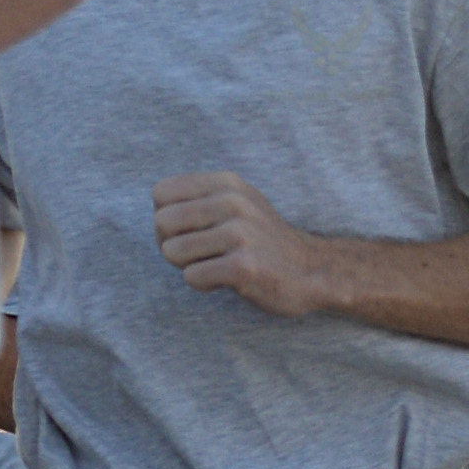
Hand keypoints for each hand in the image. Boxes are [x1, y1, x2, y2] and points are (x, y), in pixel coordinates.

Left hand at [153, 171, 330, 315]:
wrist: (311, 270)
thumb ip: (199, 197)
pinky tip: (227, 280)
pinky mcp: (243, 267)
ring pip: (172, 252)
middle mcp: (233, 202)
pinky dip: (203, 284)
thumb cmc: (262, 241)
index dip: (167, 218)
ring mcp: (240, 234)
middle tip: (199, 254)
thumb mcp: (237, 202)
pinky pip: (192, 277)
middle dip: (171, 244)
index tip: (191, 232)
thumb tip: (157, 207)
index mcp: (227, 183)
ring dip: (188, 266)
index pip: (161, 193)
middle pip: (161, 222)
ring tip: (216, 265)